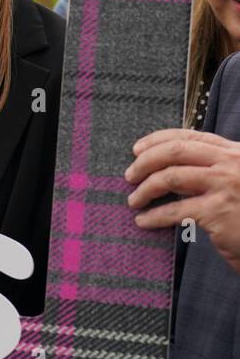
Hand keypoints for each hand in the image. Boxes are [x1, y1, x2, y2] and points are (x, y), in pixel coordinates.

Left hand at [126, 128, 239, 274]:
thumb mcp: (238, 181)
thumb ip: (213, 168)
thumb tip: (165, 164)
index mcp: (236, 152)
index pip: (189, 136)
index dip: (157, 140)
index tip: (137, 149)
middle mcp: (232, 163)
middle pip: (175, 152)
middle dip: (145, 161)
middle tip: (129, 176)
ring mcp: (226, 186)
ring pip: (170, 178)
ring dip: (145, 190)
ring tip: (134, 200)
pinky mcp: (218, 211)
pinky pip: (174, 210)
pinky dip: (153, 216)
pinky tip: (144, 221)